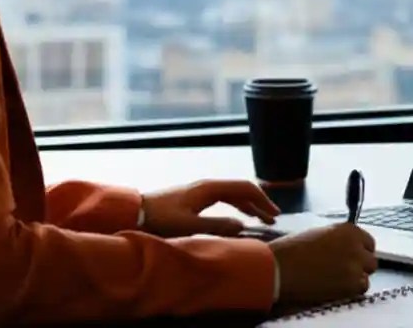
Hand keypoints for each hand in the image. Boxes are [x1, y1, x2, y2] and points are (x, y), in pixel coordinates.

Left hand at [140, 179, 281, 237]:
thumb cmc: (161, 219)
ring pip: (233, 194)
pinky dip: (237, 206)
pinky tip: (240, 217)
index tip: (274, 214)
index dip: (262, 200)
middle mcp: (208, 186)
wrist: (137, 212)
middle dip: (259, 203)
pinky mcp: (195, 197)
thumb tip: (242, 227)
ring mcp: (201, 190)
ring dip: (249, 205)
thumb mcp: (189, 226)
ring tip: (262, 219)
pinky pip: (224, 199)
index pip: (244, 188)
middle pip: (241, 190)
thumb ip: (216, 226)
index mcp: (209, 189)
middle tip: (273, 219)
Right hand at [270, 223, 376, 305]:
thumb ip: (338, 239)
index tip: (352, 256)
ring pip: (367, 275)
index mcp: (348, 230)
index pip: (368, 242)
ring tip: (336, 280)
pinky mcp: (351, 284)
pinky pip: (361, 288)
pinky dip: (351, 290)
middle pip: (371, 259)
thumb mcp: (319, 234)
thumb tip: (346, 248)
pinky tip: (335, 287)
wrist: (280, 267)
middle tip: (343, 270)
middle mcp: (356, 246)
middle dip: (360, 265)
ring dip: (355, 278)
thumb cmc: (292, 249)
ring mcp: (355, 265)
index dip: (359, 251)